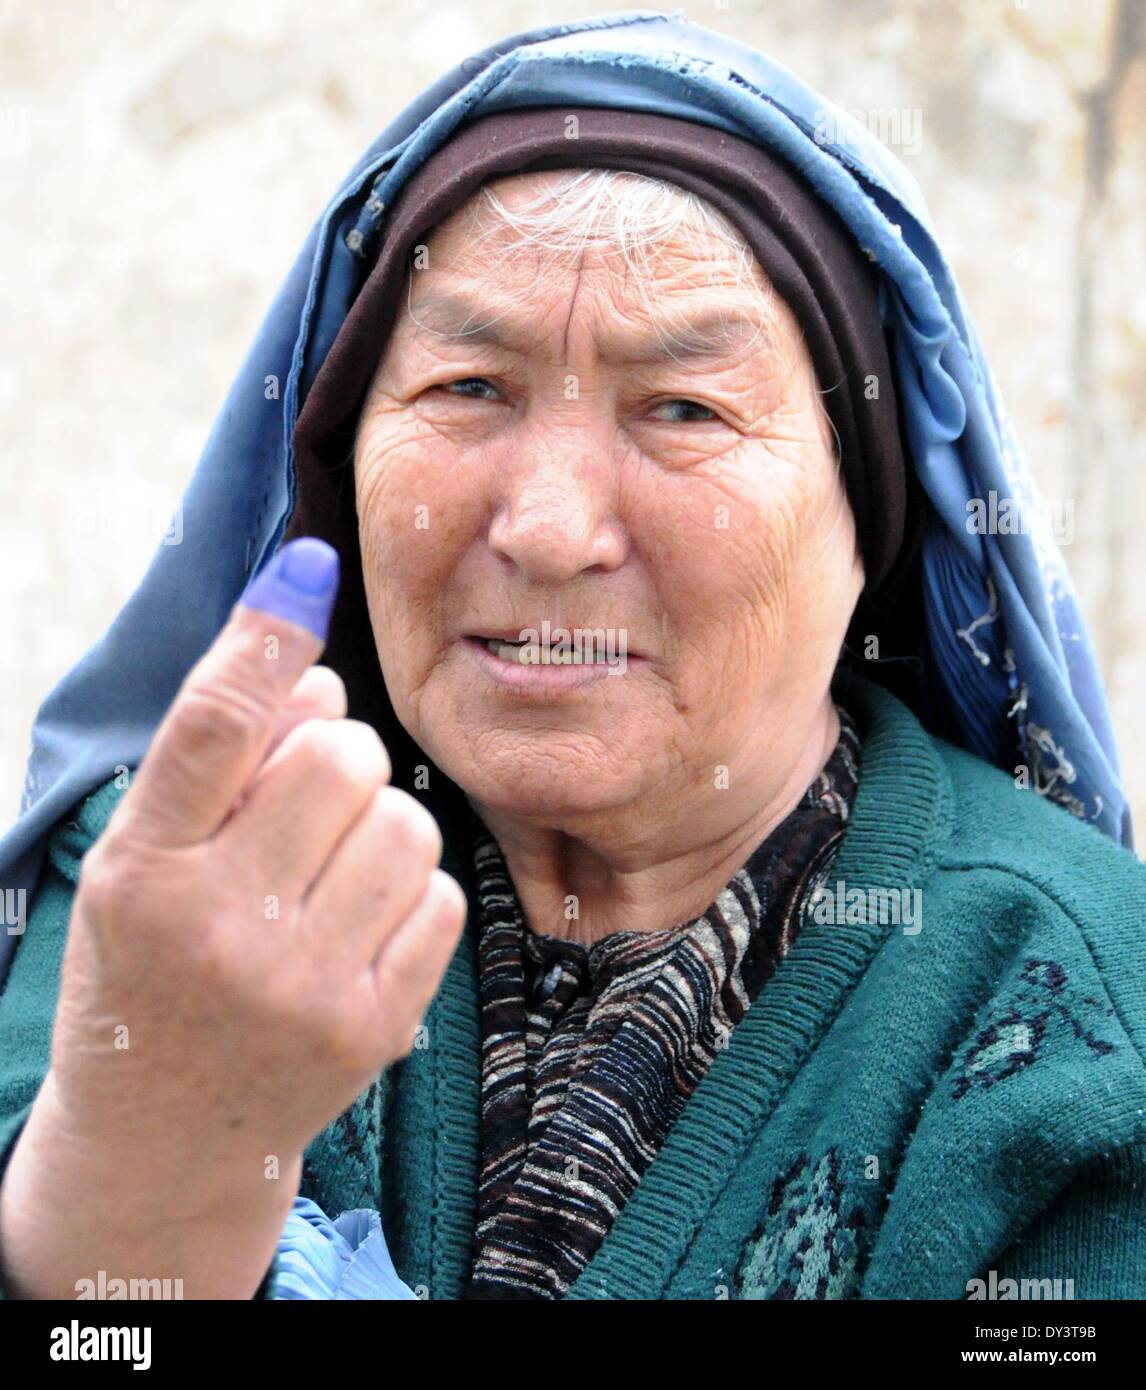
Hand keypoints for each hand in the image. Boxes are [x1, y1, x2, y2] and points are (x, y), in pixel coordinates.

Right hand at [0, 538, 465, 1296]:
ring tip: (329, 870)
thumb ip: (220, 767)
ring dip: (381, 823)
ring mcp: (304, 985)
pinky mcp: (374, 1024)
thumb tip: (324, 679)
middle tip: (309, 800)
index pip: (212, 726)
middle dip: (340, 756)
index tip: (307, 564)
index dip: (264, 634)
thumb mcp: (141, 866)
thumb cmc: (150, 970)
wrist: (167, 1134)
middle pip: (342, 756)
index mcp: (143, 872)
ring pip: (407, 821)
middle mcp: (218, 928)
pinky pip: (439, 894)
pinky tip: (357, 925)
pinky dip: (409, 891)